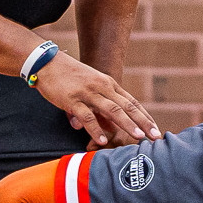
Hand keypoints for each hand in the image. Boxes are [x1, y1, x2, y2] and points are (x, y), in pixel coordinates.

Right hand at [33, 53, 161, 146]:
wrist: (46, 62)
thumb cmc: (68, 76)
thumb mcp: (88, 87)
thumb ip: (96, 106)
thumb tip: (97, 129)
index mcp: (108, 84)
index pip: (131, 102)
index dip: (144, 116)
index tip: (156, 129)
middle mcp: (102, 87)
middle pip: (127, 106)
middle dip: (143, 122)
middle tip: (156, 136)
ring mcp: (88, 93)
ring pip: (112, 110)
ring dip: (127, 124)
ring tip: (138, 137)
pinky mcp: (72, 99)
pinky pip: (87, 116)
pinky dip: (96, 129)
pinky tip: (104, 140)